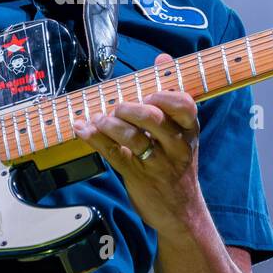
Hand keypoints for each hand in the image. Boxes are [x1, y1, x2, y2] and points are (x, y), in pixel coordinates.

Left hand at [72, 53, 202, 239]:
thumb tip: (163, 59)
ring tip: (98, 118)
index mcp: (189, 131)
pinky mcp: (137, 177)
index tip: (149, 92)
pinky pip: (114, 154)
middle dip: (131, 108)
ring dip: (110, 124)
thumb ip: (171, 95)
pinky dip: (95, 139)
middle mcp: (176, 146)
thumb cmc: (178, 164)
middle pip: (153, 119)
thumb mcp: (182, 132)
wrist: (181, 213)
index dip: (165, 95)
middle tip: (118, 106)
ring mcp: (157, 164)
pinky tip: (83, 129)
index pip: (185, 106)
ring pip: (132, 138)